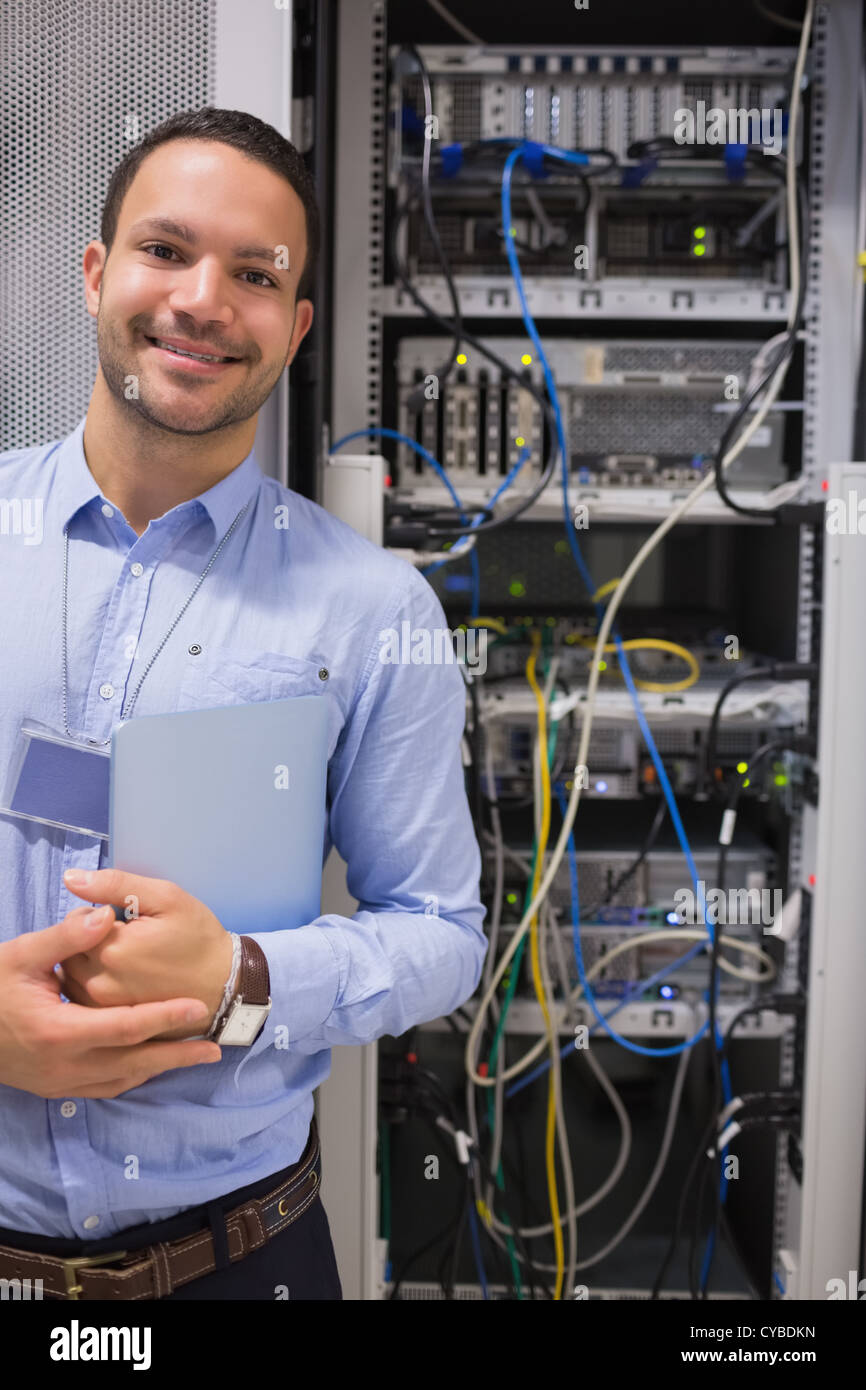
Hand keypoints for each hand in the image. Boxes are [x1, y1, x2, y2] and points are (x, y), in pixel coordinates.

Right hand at [0, 907, 220, 1098]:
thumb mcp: (22, 954)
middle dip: (176, 1056)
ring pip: (121, 1080)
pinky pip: (104, 1088)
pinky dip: (133, 1076)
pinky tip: (152, 1065)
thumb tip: (105, 915)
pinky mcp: (55, 1089)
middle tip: (215, 1046)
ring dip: (159, 1068)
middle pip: (133, 1063)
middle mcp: (63, 1065)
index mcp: (59, 1031)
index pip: (124, 1027)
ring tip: (196, 1056)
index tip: (195, 1008)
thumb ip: (67, 937)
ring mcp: (59, 1083)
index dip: (162, 1018)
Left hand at [59, 869, 233, 1041]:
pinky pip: (82, 999)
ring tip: (122, 960)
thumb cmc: (198, 938)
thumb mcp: (166, 898)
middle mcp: (99, 982)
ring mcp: (103, 1008)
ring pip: (70, 976)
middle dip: (88, 940)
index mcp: (111, 948)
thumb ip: (115, 885)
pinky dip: (92, 986)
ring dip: (86, 964)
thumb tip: (71, 878)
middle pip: (67, 950)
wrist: (224, 986)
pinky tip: (119, 980)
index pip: (75, 921)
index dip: (98, 917)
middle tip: (124, 939)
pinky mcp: (108, 1025)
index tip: (125, 921)